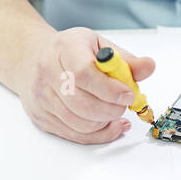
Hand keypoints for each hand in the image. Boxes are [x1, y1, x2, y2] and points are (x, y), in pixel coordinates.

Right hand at [11, 27, 154, 143]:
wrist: (32, 58)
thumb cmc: (70, 51)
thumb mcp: (98, 45)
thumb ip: (125, 60)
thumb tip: (148, 67)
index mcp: (64, 48)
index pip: (84, 73)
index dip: (110, 89)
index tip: (128, 94)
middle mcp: (47, 72)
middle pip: (82, 103)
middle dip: (111, 109)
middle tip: (124, 105)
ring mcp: (41, 97)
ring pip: (79, 123)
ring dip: (105, 122)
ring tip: (115, 112)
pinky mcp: (40, 116)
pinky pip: (74, 135)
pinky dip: (98, 134)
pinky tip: (110, 125)